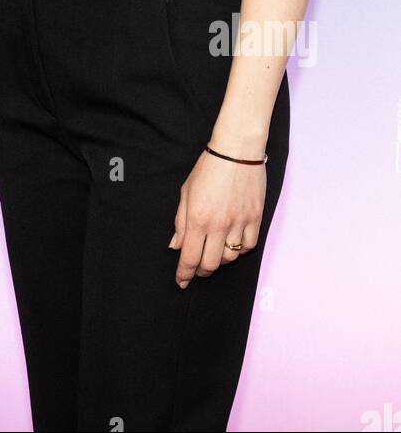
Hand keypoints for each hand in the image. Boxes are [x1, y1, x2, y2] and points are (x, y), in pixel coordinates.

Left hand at [168, 148, 264, 287]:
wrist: (237, 151)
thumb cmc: (208, 168)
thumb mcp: (186, 192)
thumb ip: (181, 222)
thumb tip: (176, 245)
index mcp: (198, 218)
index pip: (189, 258)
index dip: (184, 274)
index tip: (181, 281)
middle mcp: (219, 225)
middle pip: (210, 264)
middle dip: (201, 270)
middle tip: (197, 268)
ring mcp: (239, 223)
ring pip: (230, 258)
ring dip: (220, 260)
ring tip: (214, 251)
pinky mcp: (255, 218)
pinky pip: (249, 246)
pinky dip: (240, 250)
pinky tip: (233, 243)